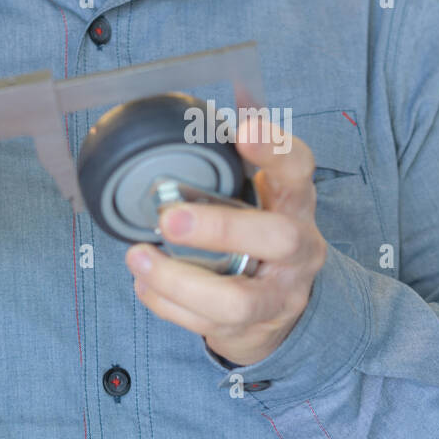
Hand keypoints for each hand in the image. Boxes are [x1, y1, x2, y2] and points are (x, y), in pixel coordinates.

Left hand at [124, 117, 327, 365]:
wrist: (283, 311)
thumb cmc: (261, 242)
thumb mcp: (261, 198)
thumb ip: (236, 163)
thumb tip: (201, 110)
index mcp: (296, 203)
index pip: (299, 170)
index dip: (274, 149)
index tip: (243, 130)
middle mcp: (298, 250)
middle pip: (278, 238)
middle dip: (222, 228)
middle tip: (170, 218)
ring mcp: (279, 295)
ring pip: (238, 299)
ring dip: (180, 279)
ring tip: (139, 257)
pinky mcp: (253, 329)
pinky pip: (208, 323)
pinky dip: (168, 303)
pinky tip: (145, 283)